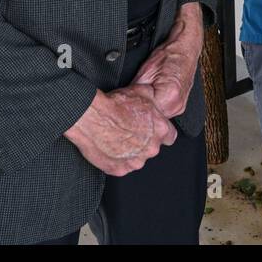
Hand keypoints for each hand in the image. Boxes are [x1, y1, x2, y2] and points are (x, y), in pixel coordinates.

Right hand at [63, 85, 177, 175]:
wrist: (92, 117)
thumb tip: (155, 99)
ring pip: (137, 159)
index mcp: (160, 130)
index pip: (169, 136)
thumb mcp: (142, 92)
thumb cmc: (114, 105)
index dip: (159, 131)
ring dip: (130, 151)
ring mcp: (135, 161)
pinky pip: (121, 166)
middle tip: (130, 131)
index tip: (152, 129)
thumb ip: (154, 100)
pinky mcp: (119, 169)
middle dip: (144, 141)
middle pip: (152, 148)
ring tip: (117, 138)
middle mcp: (151, 148)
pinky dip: (116, 159)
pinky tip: (108, 147)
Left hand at [131, 3, 203, 118]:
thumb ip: (135, 91)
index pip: (144, 115)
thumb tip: (123, 103)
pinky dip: (153, 107)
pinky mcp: (179, 105)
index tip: (124, 105)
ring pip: (157, 117)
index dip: (132, 109)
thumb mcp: (144, 72)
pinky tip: (149, 99)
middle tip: (128, 104)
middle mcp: (178, 105)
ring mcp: (180, 107)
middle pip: (152, 119)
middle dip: (139, 112)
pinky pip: (162, 112)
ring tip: (139, 100)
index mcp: (170, 97)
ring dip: (147, 110)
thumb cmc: (169, 55)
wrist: (185, 48)